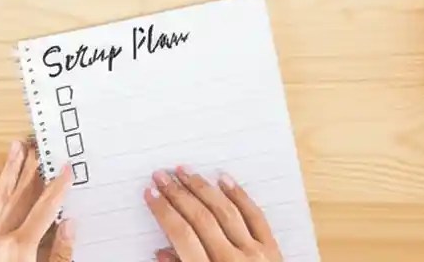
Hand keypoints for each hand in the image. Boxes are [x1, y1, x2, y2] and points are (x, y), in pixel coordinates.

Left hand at [0, 140, 74, 261]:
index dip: (57, 187)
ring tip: (14, 151)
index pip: (45, 209)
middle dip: (30, 169)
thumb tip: (69, 227)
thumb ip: (60, 254)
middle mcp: (0, 239)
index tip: (65, 168)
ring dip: (8, 172)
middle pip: (19, 196)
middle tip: (37, 147)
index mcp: (21, 246)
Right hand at [144, 166, 281, 261]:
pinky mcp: (273, 250)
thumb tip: (162, 253)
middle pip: (200, 218)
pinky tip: (224, 180)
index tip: (150, 194)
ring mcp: (256, 254)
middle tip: (161, 175)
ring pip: (225, 211)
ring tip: (185, 171)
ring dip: (202, 187)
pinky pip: (255, 215)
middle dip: (177, 193)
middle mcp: (232, 261)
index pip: (181, 235)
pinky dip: (239, 195)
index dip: (163, 211)